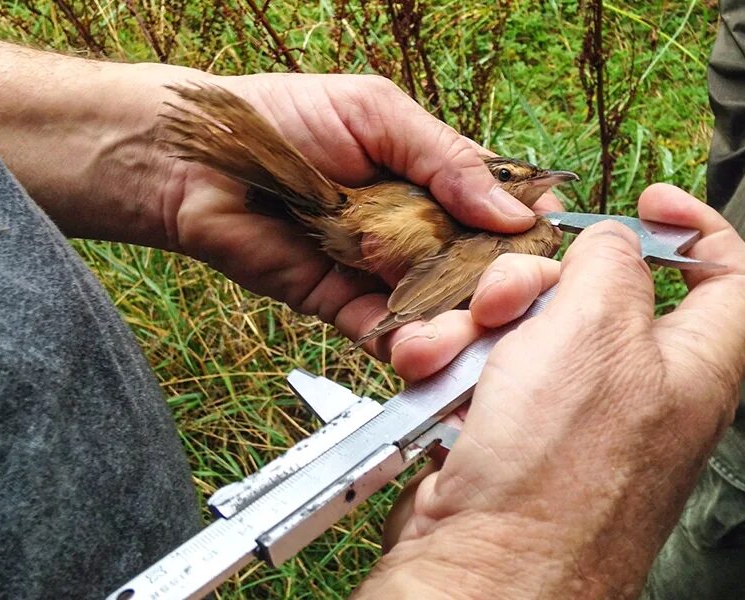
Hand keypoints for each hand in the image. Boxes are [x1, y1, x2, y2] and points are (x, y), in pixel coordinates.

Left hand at [169, 72, 559, 353]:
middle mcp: (417, 228)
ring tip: (463, 332)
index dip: (528, 232)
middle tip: (506, 299)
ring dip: (457, 324)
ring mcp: (384, 270)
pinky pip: (388, 333)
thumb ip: (446, 159)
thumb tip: (514, 210)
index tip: (547, 252)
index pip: (500, 209)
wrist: (197, 164)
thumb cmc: (284, 118)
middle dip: (498, 287)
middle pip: (478, 268)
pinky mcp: (345, 305)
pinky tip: (419, 348)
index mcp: (433, 176)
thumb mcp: (376, 113)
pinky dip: (406, 344)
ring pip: (439, 308)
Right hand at [357, 184, 744, 597]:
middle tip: (504, 300)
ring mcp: (566, 416)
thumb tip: (608, 244)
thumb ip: (611, 265)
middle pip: (593, 296)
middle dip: (535, 282)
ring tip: (450, 353)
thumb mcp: (595, 333)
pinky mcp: (510, 433)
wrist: (479, 567)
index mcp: (686, 368)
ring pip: (524, 329)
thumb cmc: (554, 475)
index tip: (649, 204)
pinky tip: (433, 379)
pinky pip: (483, 370)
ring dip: (476, 325)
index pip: (730, 282)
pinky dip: (453, 364)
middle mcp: (632, 393)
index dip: (698, 230)